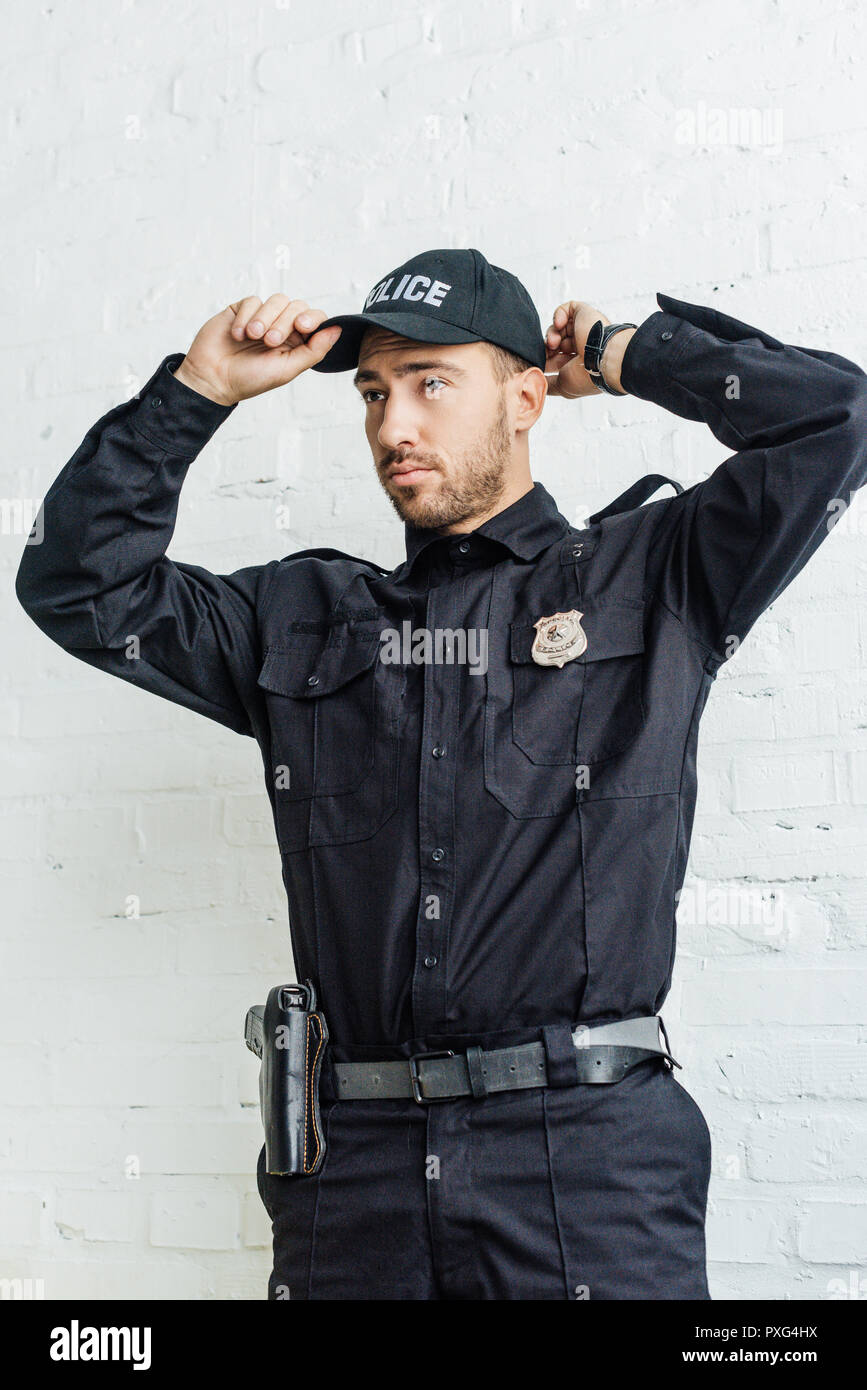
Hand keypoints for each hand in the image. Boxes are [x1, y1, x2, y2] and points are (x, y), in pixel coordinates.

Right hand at [173, 295, 342, 405]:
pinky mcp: (241, 309)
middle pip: (296, 305)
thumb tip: (338, 329)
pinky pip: (253, 300)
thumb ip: (314, 350)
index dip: (311, 318)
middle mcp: (281, 326)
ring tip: (253, 337)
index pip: (315, 318)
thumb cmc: (250, 379)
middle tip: (269, 342)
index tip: (301, 327)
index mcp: (296, 342)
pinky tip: (238, 334)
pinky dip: (246, 316)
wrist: (213, 378)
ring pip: (276, 300)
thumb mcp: (287, 369)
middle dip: (284, 322)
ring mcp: (262, 316)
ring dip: (265, 318)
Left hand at [544, 300, 633, 397]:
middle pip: (556, 342)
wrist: (602, 360)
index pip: (557, 358)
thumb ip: (550, 384)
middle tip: (546, 353)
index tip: (540, 365)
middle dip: (547, 348)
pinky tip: (559, 325)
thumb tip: (538, 383)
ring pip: (559, 327)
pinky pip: (568, 308)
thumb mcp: (563, 386)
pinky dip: (559, 315)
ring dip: (552, 334)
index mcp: (580, 363)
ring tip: (554, 343)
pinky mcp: (585, 314)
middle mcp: (583, 345)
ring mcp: (584, 329)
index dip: (547, 360)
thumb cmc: (586, 377)